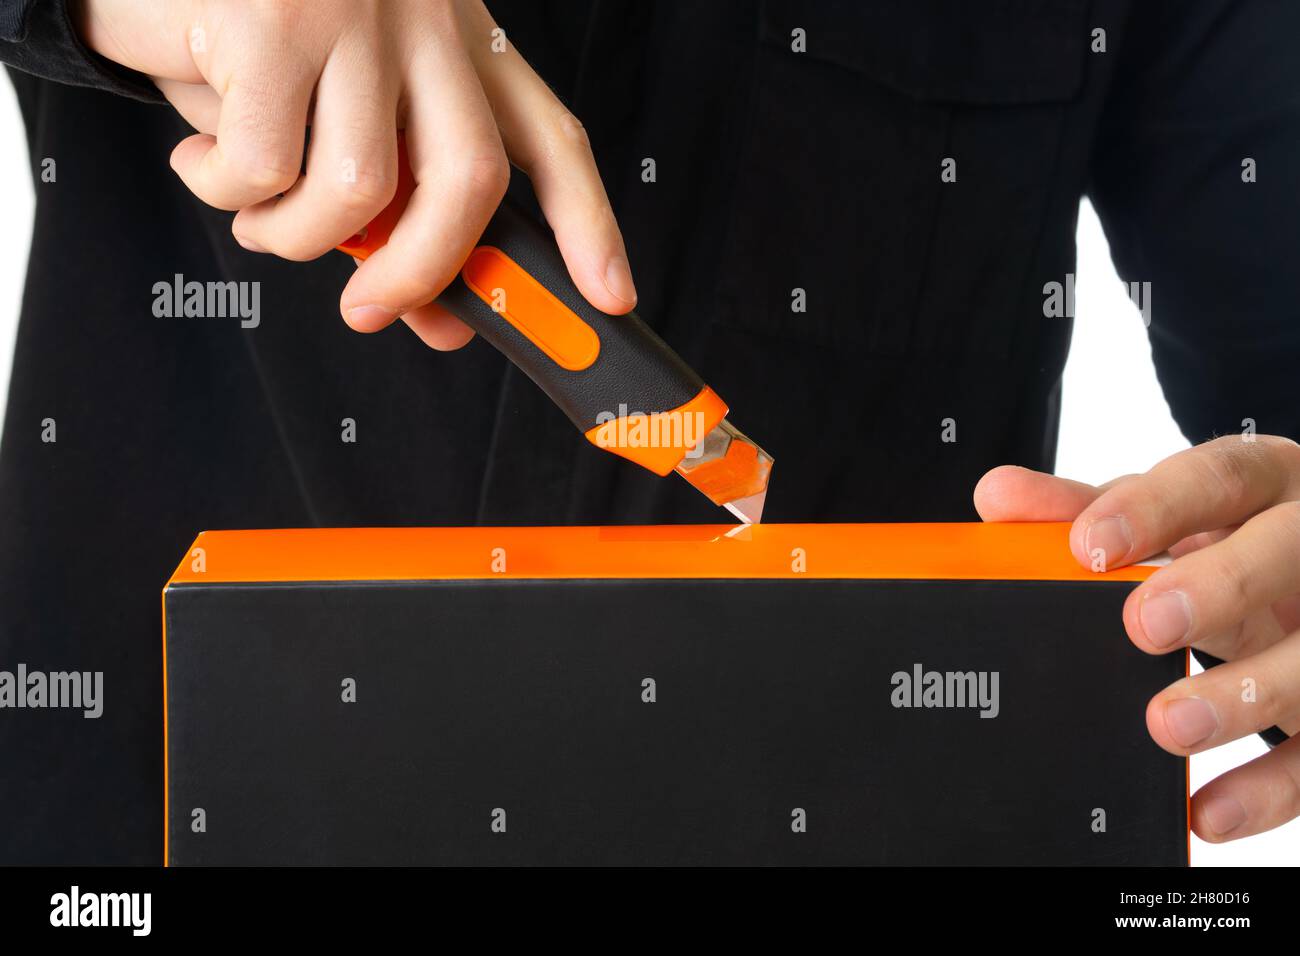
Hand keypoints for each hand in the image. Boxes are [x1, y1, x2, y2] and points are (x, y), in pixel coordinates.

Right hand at [75, 0, 635, 347]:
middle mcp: (423, 20)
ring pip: (358, 190)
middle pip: (472, 179)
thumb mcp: (343, 121)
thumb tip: (438, 319)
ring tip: (255, 210)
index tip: (610, 296)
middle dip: (425, 271)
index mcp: (458, 42)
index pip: (548, 137)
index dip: (587, 224)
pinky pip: (262, 168)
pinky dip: (223, 191)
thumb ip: (396, 211)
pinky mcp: (269, 18)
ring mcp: (352, 14)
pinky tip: (202, 160)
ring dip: (293, 235)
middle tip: (372, 309)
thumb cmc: (255, 42)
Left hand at [975, 435, 1299, 842]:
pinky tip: (1211, 809)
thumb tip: (999, 496)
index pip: (1217, 478)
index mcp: (1264, 484)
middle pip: (1284, 552)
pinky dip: (1271, 785)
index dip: (1155, 509)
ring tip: (1168, 722)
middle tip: (1144, 624)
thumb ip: (1079, 508)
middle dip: (1218, 586)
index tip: (1090, 546)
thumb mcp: (1159, 516)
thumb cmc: (1225, 539)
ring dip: (1244, 694)